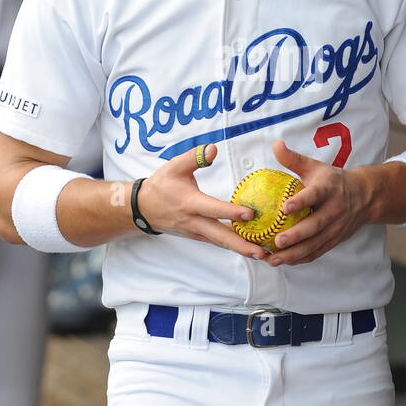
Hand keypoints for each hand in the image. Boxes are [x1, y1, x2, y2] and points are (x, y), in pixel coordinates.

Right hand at [137, 143, 263, 259]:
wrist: (142, 208)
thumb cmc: (161, 185)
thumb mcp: (174, 167)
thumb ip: (194, 157)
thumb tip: (213, 150)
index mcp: (190, 203)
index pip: (213, 209)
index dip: (231, 212)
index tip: (250, 213)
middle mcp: (194, 221)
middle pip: (220, 236)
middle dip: (241, 245)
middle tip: (261, 252)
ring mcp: (196, 232)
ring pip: (221, 243)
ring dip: (241, 250)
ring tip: (263, 256)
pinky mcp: (198, 236)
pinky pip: (218, 242)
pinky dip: (233, 246)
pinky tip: (250, 248)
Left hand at [262, 139, 369, 266]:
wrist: (366, 196)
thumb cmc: (332, 180)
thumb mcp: (315, 166)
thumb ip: (293, 159)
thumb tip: (275, 145)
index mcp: (328, 189)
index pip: (314, 195)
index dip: (300, 201)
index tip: (284, 207)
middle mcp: (335, 209)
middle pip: (315, 225)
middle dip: (297, 235)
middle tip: (277, 241)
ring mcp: (336, 227)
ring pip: (315, 243)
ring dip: (295, 253)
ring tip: (274, 259)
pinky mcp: (336, 239)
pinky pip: (318, 251)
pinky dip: (302, 258)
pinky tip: (285, 262)